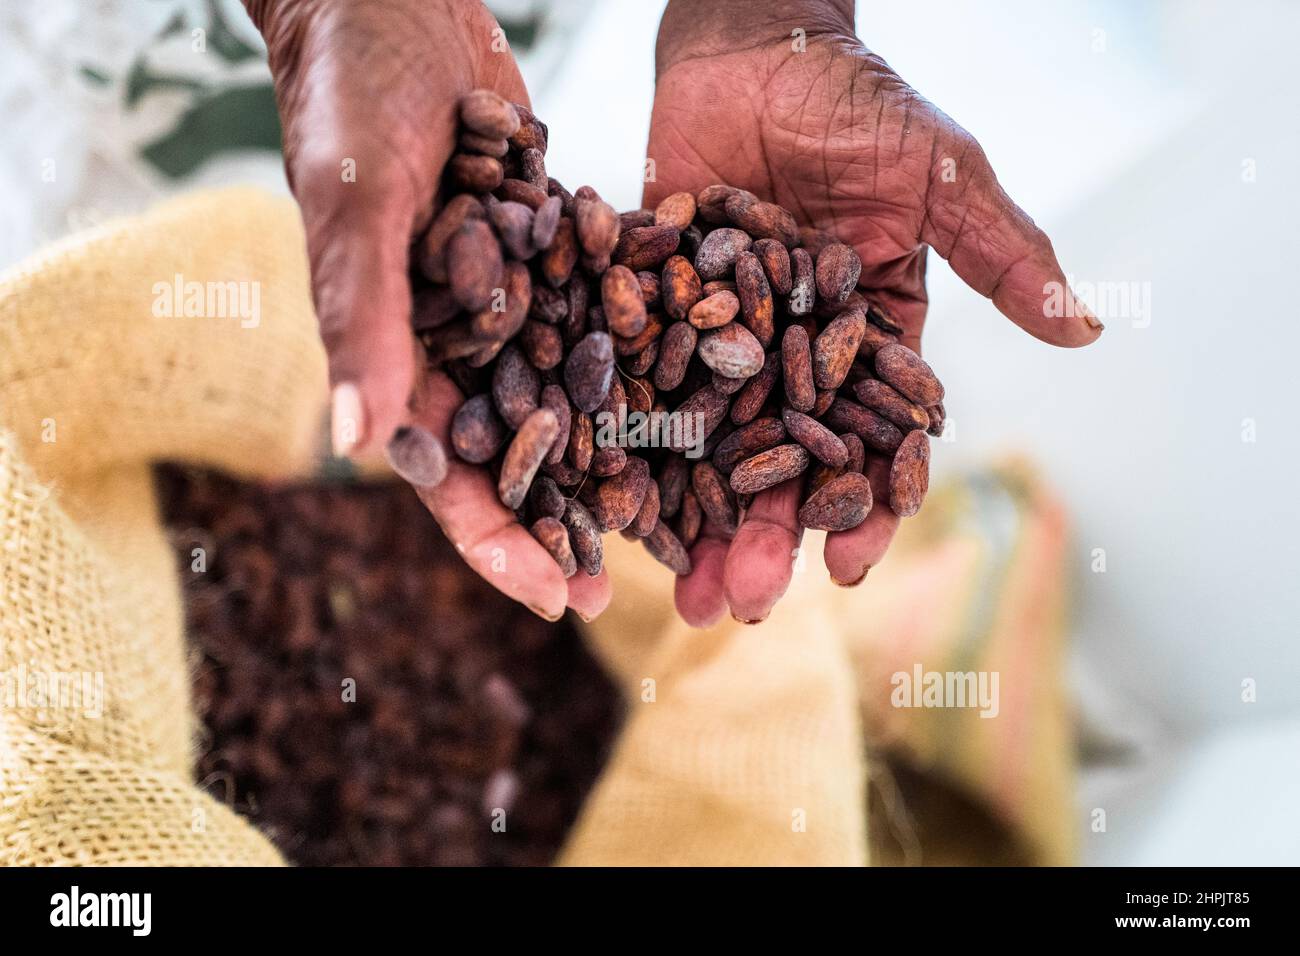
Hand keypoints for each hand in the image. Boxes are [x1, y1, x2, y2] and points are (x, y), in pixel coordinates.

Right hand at [248, 0, 609, 620]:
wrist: (391, 1)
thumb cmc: (351, 91)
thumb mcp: (357, 197)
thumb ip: (360, 315)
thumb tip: (354, 442)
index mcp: (390, 349)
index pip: (442, 469)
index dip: (494, 537)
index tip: (553, 596)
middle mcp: (449, 342)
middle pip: (512, 454)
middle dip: (561, 523)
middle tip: (622, 588)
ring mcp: (504, 304)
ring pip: (560, 402)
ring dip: (607, 462)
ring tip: (671, 521)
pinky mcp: (549, 258)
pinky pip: (594, 327)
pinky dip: (633, 368)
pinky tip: (690, 406)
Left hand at [645, 0, 1100, 625]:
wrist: (752, 40)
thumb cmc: (856, 100)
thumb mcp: (937, 174)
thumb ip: (1000, 250)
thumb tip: (1086, 327)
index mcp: (870, 338)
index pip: (872, 440)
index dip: (863, 506)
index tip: (845, 569)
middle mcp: (795, 354)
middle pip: (783, 462)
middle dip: (764, 535)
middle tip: (743, 603)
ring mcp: (720, 339)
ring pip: (709, 446)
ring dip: (693, 519)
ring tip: (681, 591)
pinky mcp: (654, 312)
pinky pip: (640, 389)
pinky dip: (628, 445)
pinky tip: (612, 506)